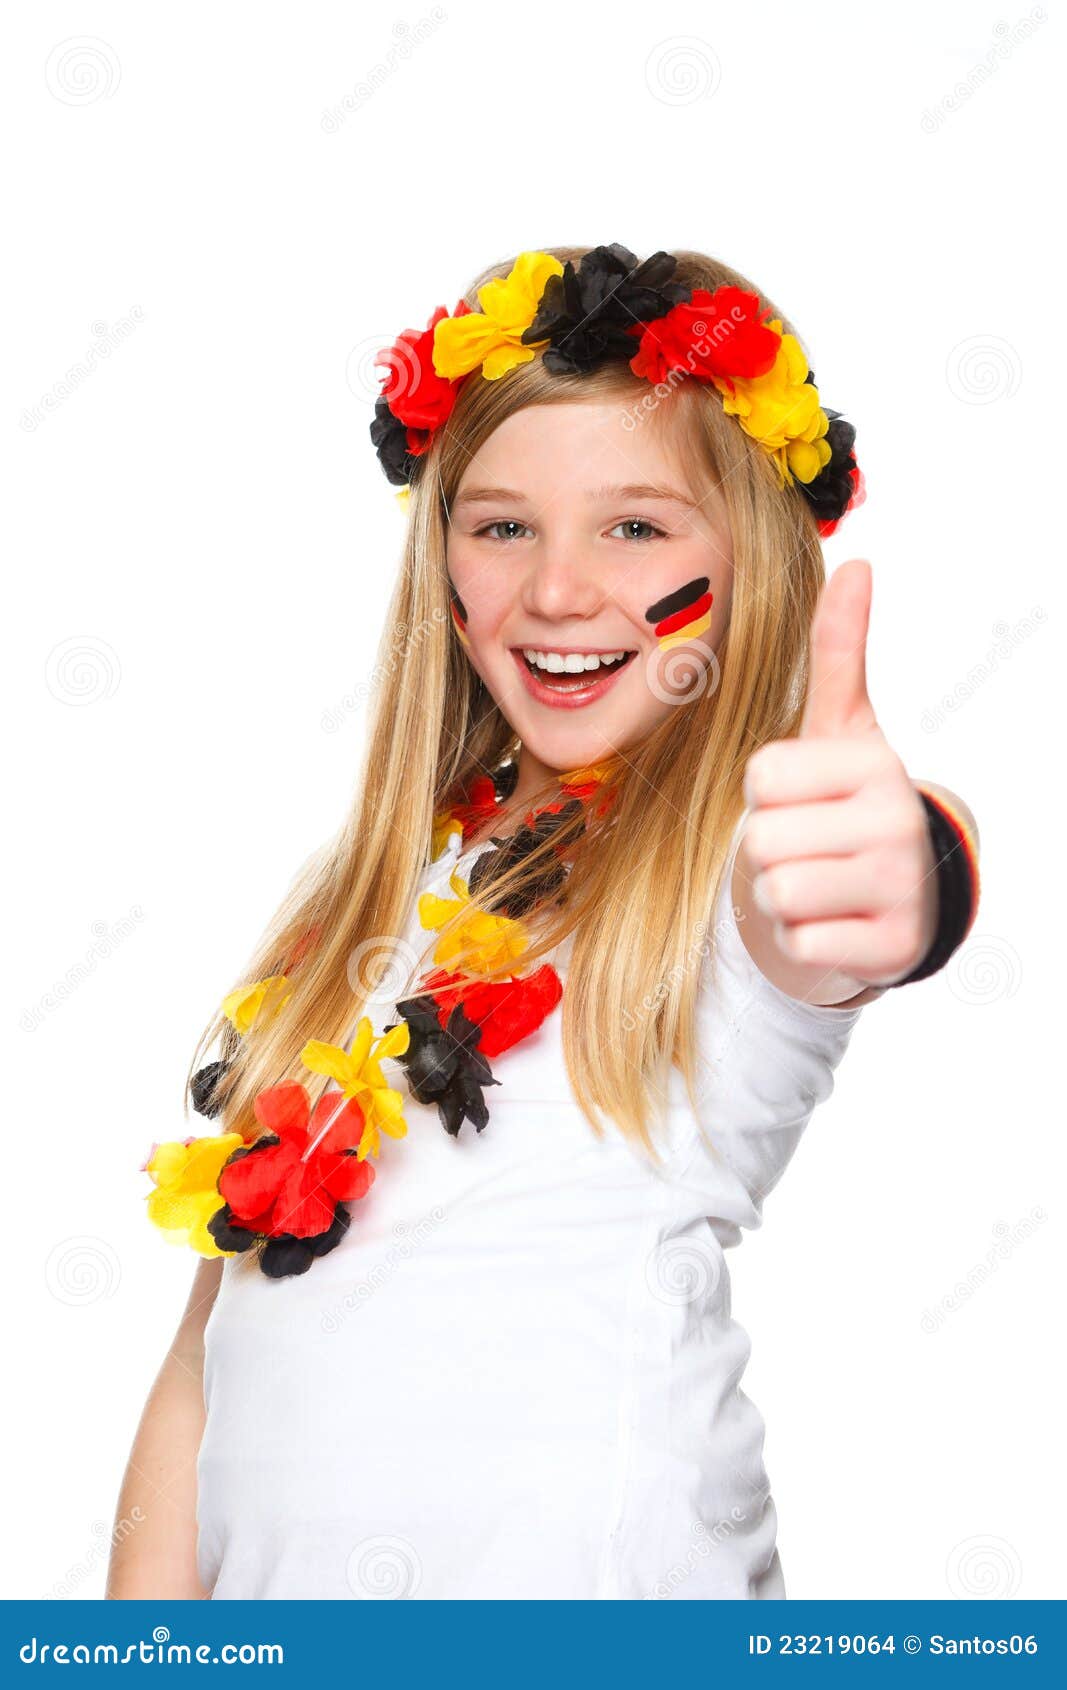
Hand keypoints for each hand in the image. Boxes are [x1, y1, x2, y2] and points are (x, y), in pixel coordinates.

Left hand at [741, 559, 937, 994]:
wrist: (906, 891)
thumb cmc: (852, 800)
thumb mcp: (844, 727)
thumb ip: (840, 649)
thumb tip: (858, 561)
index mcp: (875, 763)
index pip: (762, 777)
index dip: (768, 793)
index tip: (808, 796)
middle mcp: (898, 822)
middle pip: (762, 839)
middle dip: (773, 848)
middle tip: (814, 845)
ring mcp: (901, 889)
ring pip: (776, 894)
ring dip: (784, 896)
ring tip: (824, 882)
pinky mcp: (893, 948)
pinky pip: (799, 943)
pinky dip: (806, 939)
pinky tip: (840, 920)